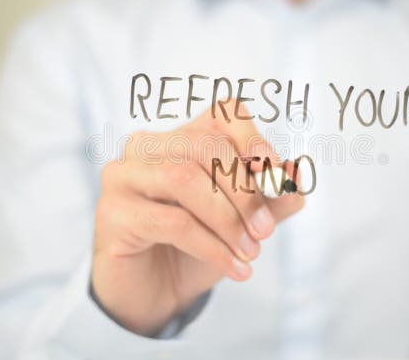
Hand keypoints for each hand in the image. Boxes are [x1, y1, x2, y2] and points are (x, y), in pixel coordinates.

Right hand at [91, 103, 304, 335]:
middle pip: (204, 146)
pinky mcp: (112, 213)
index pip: (222, 113)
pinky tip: (234, 267)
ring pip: (184, 178)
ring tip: (250, 250)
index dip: (253, 139)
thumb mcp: (241, 222)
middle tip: (265, 230)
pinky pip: (171, 221)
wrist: (154, 294)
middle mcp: (147, 146)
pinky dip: (211, 246)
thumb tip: (295, 179)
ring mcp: (123, 176)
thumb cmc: (195, 248)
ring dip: (227, 219)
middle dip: (244, 189)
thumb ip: (269, 199)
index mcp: (181, 137)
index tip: (276, 176)